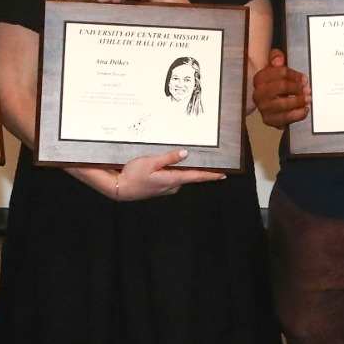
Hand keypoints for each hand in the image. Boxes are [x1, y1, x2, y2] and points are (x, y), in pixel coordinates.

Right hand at [78, 149, 224, 200]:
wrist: (120, 189)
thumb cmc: (133, 175)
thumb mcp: (150, 162)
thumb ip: (169, 158)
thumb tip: (186, 154)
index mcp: (172, 179)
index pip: (196, 177)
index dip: (210, 175)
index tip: (223, 174)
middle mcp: (172, 186)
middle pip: (190, 176)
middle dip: (199, 169)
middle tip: (211, 162)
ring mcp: (166, 188)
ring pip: (181, 176)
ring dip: (185, 169)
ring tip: (190, 158)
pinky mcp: (160, 188)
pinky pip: (173, 178)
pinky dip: (175, 172)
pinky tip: (171, 165)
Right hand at [252, 50, 308, 127]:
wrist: (269, 102)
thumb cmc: (275, 82)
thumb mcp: (275, 67)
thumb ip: (276, 57)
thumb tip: (278, 60)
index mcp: (260, 78)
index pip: (280, 72)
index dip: (295, 75)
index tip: (305, 79)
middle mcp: (258, 93)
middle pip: (282, 87)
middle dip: (297, 88)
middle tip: (308, 90)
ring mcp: (262, 108)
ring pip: (283, 104)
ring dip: (299, 101)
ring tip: (308, 99)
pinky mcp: (268, 120)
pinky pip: (284, 119)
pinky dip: (297, 115)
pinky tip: (305, 110)